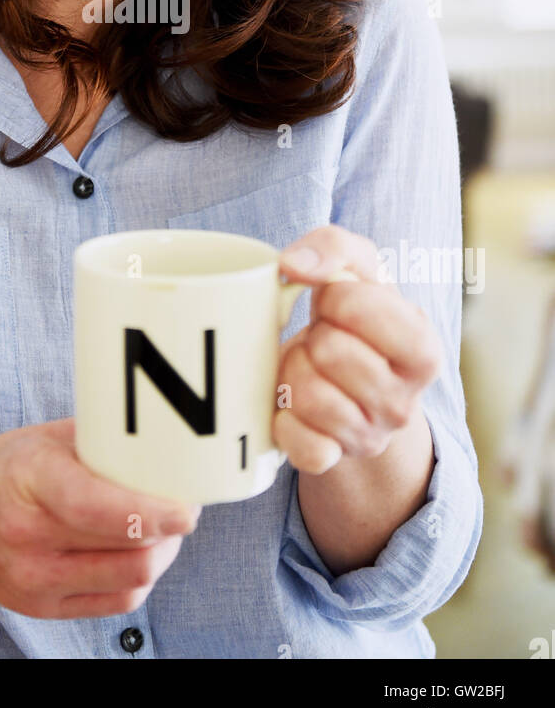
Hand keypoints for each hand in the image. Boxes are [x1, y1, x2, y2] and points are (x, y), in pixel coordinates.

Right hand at [0, 417, 199, 618]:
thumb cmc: (1, 473)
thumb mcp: (42, 439)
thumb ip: (98, 440)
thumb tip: (159, 442)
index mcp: (30, 482)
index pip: (97, 507)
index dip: (151, 512)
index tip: (186, 507)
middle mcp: (29, 538)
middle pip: (127, 551)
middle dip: (170, 531)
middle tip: (183, 506)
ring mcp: (37, 580)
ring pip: (131, 580)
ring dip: (162, 554)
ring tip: (164, 529)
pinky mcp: (46, 608)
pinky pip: (118, 602)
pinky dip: (141, 576)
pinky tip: (140, 551)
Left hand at [273, 225, 442, 474]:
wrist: (349, 382)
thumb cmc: (354, 316)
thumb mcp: (358, 268)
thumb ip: (333, 246)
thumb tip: (293, 265)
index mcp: (423, 350)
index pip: (360, 308)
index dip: (335, 297)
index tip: (338, 304)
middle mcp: (404, 402)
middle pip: (329, 350)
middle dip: (314, 335)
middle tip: (323, 339)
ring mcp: (369, 438)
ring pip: (307, 395)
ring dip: (293, 370)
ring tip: (309, 366)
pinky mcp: (332, 460)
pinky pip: (297, 444)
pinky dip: (283, 418)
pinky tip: (293, 405)